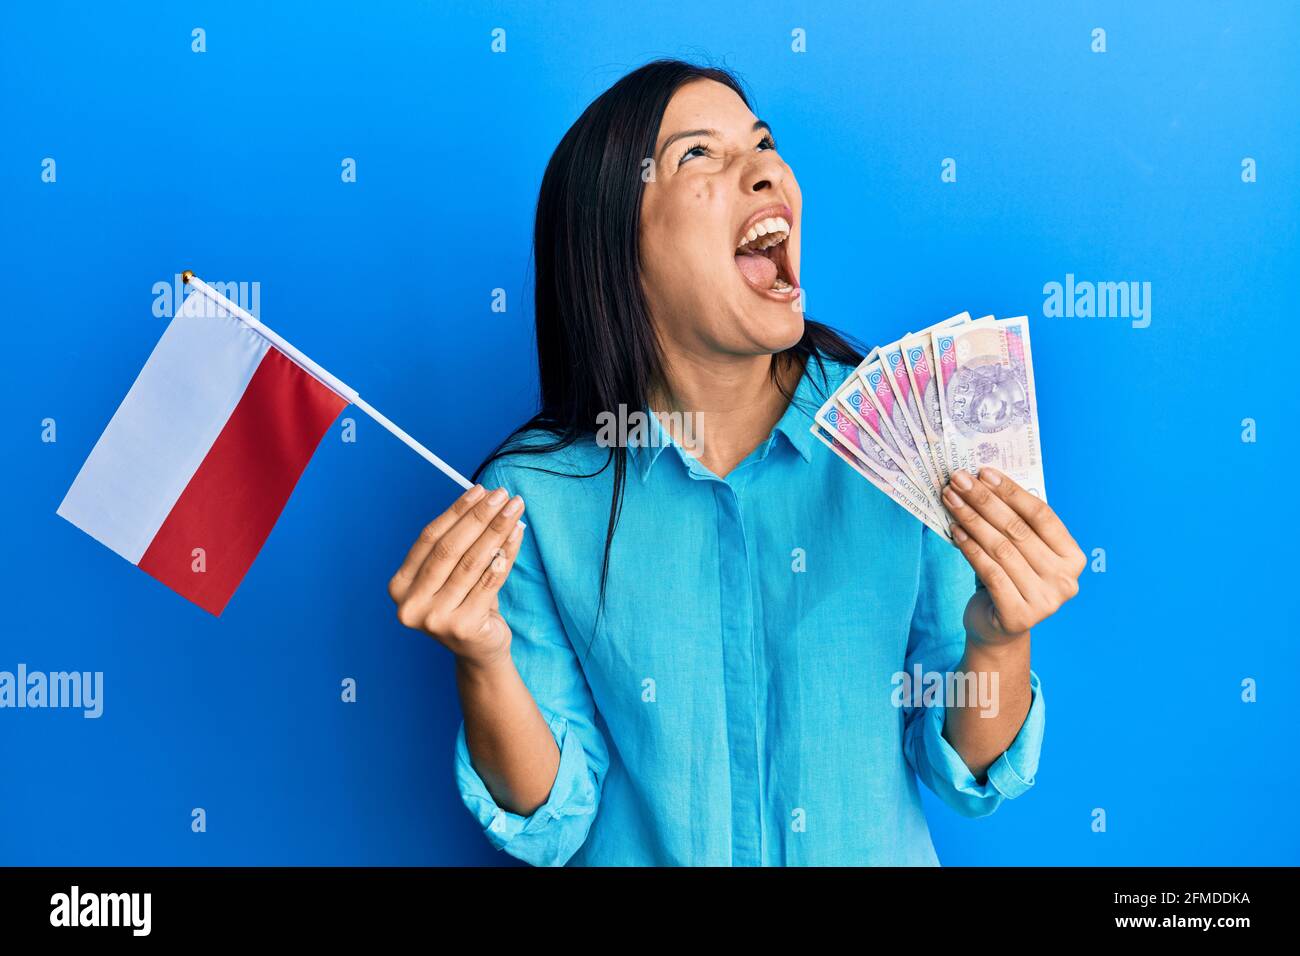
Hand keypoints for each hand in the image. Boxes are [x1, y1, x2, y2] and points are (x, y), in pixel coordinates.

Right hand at [388, 484, 525, 666]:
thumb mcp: (451, 574)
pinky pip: (490, 581)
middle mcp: (411, 604)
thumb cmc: (465, 604)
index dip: (456, 511)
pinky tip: (516, 536)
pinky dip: (506, 555)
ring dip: (497, 531)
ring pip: (472, 563)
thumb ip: (458, 543)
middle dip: (480, 517)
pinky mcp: (464, 627)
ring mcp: (435, 619)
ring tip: (515, 510)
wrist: (479, 651)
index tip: (480, 490)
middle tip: (503, 496)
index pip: (429, 538)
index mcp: (400, 586)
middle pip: (450, 548)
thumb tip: (484, 500)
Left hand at [941, 468, 1084, 647]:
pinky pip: (989, 572)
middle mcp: (1065, 580)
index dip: (1011, 492)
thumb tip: (983, 481)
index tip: (984, 472)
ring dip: (972, 520)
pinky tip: (954, 531)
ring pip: (1001, 549)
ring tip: (951, 501)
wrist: (997, 629)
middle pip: (1018, 530)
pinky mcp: (1019, 616)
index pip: (1042, 515)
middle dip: (984, 501)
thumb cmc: (1008, 579)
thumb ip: (1014, 523)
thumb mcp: (1019, 550)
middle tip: (959, 481)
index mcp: (1073, 557)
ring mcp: (1045, 601)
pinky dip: (969, 548)